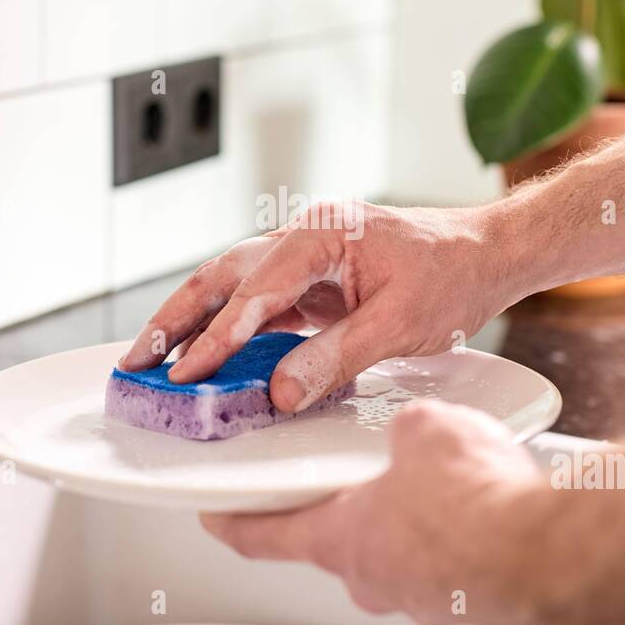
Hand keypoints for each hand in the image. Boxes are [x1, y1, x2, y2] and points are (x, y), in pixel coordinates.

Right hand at [120, 201, 511, 412]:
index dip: (220, 334)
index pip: (257, 287)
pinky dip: (228, 331)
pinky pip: (258, 305)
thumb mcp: (400, 324)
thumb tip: (282, 391)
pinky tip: (205, 358)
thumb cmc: (452, 275)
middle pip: (223, 276)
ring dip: (193, 322)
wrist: (486, 256)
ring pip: (232, 287)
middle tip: (138, 359)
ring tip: (153, 359)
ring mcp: (305, 258)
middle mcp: (305, 237)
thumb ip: (338, 356)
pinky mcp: (311, 282)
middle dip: (177, 318)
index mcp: (323, 233)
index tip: (188, 370)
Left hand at [201, 402, 548, 624]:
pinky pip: (445, 566)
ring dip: (410, 524)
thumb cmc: (475, 501)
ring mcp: (419, 599)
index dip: (233, 520)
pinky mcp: (464, 605)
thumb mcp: (422, 429)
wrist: (543, 547)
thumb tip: (413, 432)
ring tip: (444, 484)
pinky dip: (454, 540)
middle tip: (368, 474)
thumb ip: (402, 430)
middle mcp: (373, 579)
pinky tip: (479, 507)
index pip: (262, 534)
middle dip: (352, 505)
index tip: (214, 514)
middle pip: (338, 540)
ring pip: (398, 555)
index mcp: (341, 537)